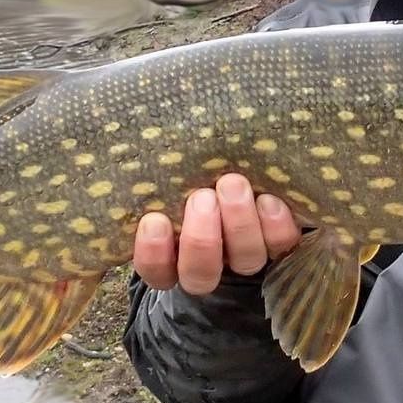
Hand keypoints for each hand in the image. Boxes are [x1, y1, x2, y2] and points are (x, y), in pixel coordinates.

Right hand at [132, 173, 302, 294]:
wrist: (240, 166)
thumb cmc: (189, 167)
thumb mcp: (168, 170)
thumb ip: (157, 168)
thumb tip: (119, 131)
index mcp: (170, 253)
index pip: (156, 270)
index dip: (153, 253)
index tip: (154, 220)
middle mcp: (208, 261)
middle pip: (201, 272)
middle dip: (201, 238)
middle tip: (202, 198)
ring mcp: (245, 254)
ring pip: (244, 260)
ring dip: (239, 224)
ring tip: (233, 185)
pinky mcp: (279, 241)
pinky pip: (282, 244)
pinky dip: (276, 225)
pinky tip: (269, 199)